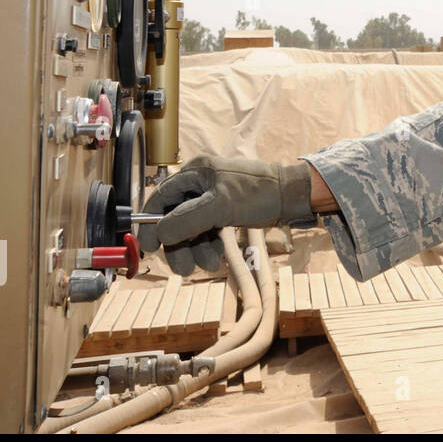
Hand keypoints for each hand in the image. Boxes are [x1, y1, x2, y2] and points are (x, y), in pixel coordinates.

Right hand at [137, 155, 312, 274]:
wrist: (292, 197)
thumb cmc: (260, 194)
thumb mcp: (220, 207)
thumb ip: (187, 220)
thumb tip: (160, 233)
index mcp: (195, 172)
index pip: (161, 199)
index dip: (152, 224)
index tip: (150, 248)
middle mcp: (200, 182)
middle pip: (175, 218)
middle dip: (180, 245)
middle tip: (185, 269)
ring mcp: (212, 196)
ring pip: (192, 228)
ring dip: (196, 249)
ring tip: (209, 264)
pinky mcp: (224, 209)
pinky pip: (207, 230)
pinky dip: (209, 244)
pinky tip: (218, 256)